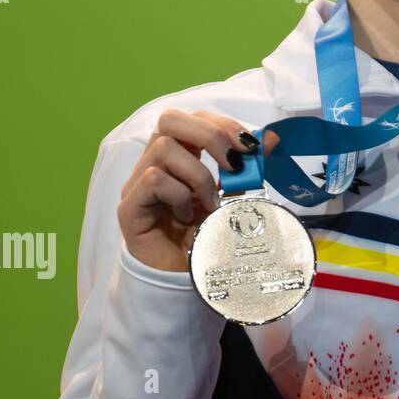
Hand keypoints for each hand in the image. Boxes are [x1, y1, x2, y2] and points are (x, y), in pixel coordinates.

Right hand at [116, 108, 279, 272]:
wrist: (187, 279)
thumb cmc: (206, 235)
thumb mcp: (234, 195)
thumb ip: (249, 167)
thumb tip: (270, 139)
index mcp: (178, 156)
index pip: (192, 118)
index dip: (222, 124)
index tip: (250, 147)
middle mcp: (152, 164)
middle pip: (169, 119)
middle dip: (210, 134)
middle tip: (234, 164)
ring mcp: (136, 185)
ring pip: (164, 148)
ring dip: (199, 175)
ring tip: (211, 203)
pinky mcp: (128, 208)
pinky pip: (154, 179)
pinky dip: (180, 195)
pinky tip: (189, 216)